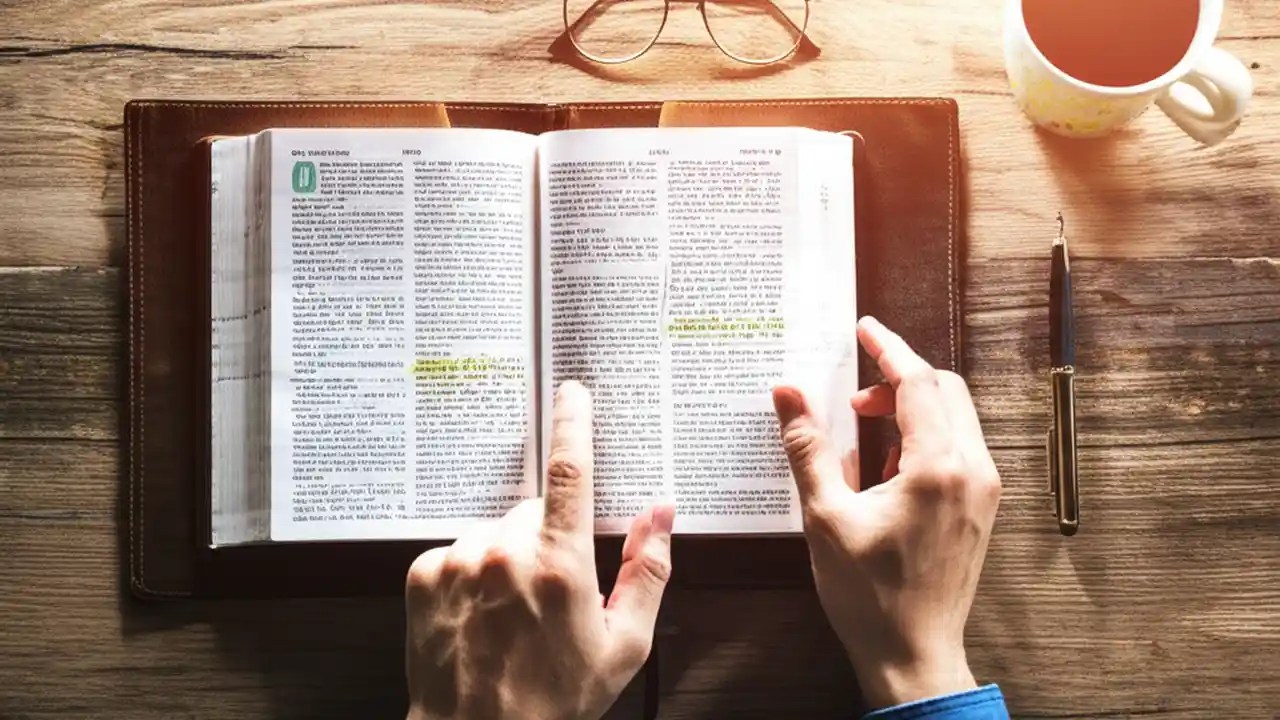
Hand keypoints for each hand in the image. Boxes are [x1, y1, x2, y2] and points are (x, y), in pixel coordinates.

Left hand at [405, 381, 675, 719]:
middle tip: (550, 594)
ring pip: (494, 532)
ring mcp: (458, 561)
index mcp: (559, 565)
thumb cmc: (553, 701)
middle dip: (547, 539)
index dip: (574, 423)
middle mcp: (504, 553)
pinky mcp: (422, 574)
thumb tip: (660, 515)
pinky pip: (457, 550)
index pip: (570, 472)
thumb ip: (648, 571)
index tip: (572, 392)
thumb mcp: (623, 646)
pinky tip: (479, 614)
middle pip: (534, 512)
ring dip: (505, 557)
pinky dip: (470, 571)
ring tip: (510, 615)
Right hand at [772, 316, 1000, 709]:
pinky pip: (957, 449)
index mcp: (939, 467)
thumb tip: (787, 395)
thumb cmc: (871, 597)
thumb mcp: (827, 517)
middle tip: (851, 402)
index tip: (864, 327)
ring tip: (863, 445)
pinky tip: (885, 473)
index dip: (888, 348)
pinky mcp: (981, 507)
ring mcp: (984, 490)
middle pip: (944, 390)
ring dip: (910, 412)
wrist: (914, 656)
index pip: (918, 382)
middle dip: (896, 381)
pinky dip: (923, 440)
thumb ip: (807, 448)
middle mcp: (974, 471)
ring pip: (954, 417)